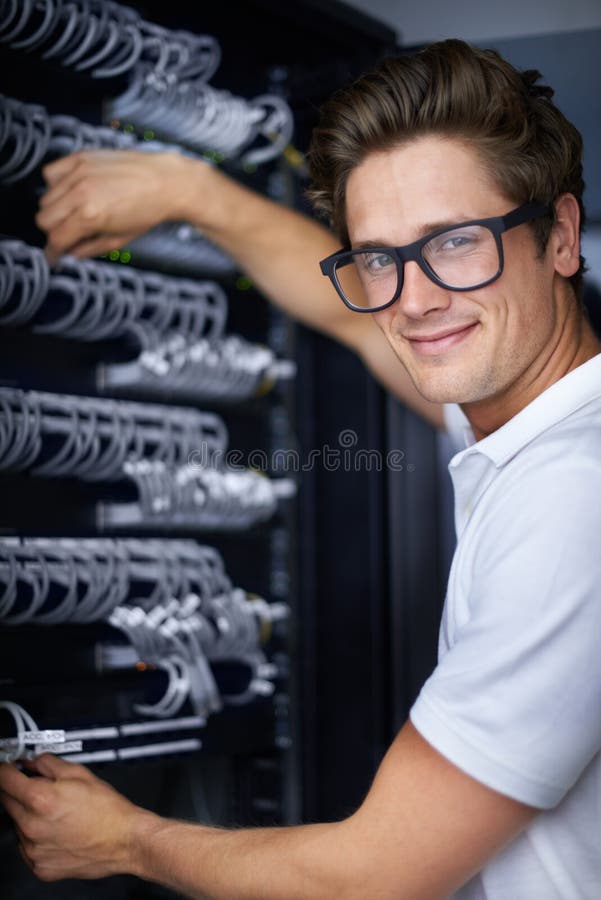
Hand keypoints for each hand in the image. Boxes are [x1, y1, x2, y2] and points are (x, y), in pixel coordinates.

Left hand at [0, 753, 151, 880]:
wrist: (124, 840)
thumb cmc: (107, 809)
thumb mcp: (80, 773)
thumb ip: (49, 764)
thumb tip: (33, 762)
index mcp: (41, 799)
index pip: (4, 779)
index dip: (6, 769)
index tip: (8, 768)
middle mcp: (32, 826)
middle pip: (7, 801)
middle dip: (18, 791)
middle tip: (38, 788)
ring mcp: (34, 849)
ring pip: (17, 824)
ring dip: (28, 815)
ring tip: (56, 813)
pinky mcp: (39, 866)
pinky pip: (27, 846)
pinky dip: (36, 837)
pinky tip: (56, 831)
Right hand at [36, 149, 194, 261]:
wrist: (167, 182)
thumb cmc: (149, 209)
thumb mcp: (119, 239)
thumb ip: (89, 249)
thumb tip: (71, 254)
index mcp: (90, 216)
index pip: (56, 239)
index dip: (54, 252)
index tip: (55, 255)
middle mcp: (80, 192)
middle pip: (45, 219)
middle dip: (55, 231)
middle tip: (68, 234)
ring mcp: (79, 172)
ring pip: (46, 198)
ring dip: (56, 210)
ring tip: (75, 212)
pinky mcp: (81, 157)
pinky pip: (51, 173)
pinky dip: (56, 184)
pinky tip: (72, 191)